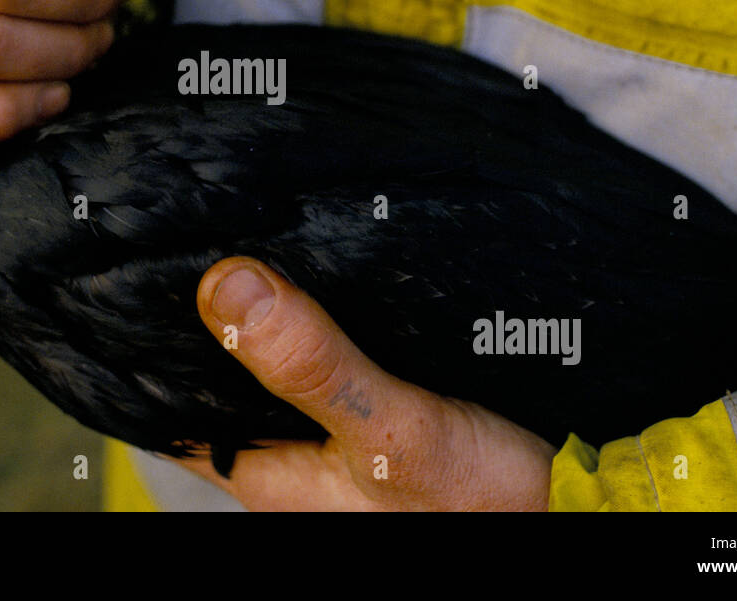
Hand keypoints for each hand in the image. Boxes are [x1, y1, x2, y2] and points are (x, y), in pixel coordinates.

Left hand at [180, 257, 556, 510]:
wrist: (588, 513)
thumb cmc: (495, 505)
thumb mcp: (398, 430)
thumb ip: (315, 365)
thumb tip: (228, 284)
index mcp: (271, 473)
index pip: (176, 401)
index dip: (154, 339)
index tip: (148, 265)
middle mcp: (293, 461)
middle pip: (226, 376)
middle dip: (219, 312)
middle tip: (211, 224)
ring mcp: (337, 442)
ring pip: (281, 365)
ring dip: (276, 312)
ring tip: (264, 231)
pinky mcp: (383, 422)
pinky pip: (334, 362)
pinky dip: (327, 323)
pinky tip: (336, 277)